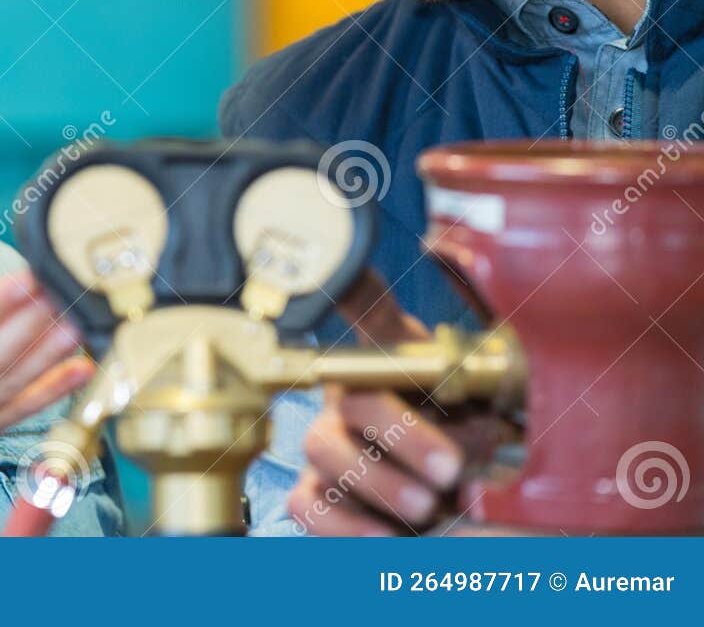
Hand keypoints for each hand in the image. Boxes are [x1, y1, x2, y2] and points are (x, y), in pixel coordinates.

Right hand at [287, 270, 510, 535]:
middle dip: (404, 436)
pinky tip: (387, 537)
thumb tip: (496, 412)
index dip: (359, 292)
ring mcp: (326, 446)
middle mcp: (350, 399)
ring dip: (378, 481)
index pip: (369, 315)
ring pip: (323, 447)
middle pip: (352, 396)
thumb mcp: (486, 422)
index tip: (357, 266)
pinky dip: (345, 524)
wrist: (448, 516)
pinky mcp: (314, 496)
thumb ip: (488, 409)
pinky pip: (306, 504)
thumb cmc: (464, 459)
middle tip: (451, 471)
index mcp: (393, 368)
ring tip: (428, 508)